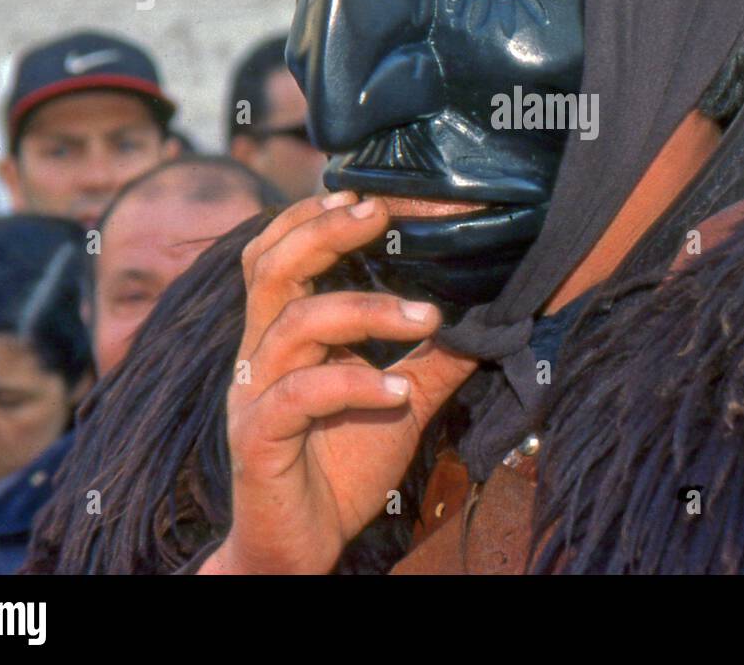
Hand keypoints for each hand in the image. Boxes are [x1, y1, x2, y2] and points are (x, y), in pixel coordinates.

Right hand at [200, 192, 477, 573]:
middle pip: (273, 269)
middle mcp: (260, 354)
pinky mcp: (258, 438)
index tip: (367, 197)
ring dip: (366, 310)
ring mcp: (253, 394)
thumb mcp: (400, 403)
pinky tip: (397, 391)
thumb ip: (434, 359)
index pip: (279, 255)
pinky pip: (299, 394)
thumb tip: (490, 319)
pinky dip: (353, 383)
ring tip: (428, 316)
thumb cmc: (342, 466)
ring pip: (295, 324)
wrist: (299, 545)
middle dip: (324, 232)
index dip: (312, 219)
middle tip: (379, 214)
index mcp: (284, 336)